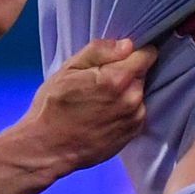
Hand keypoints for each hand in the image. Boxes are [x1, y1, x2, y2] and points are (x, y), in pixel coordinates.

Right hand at [10, 38, 153, 175]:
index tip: (119, 57)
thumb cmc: (52, 107)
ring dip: (126, 93)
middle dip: (125, 73)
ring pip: (138, 93)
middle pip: (141, 74)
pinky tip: (104, 114)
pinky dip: (125, 110)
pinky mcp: (133, 133)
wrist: (48, 148)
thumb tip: (127, 45)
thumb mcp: (68, 69)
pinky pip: (136, 111)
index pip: (146, 55)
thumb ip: (99, 51)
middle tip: (99, 82)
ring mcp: (134, 118)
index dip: (133, 52)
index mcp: (117, 79)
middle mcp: (131, 99)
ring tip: (100, 101)